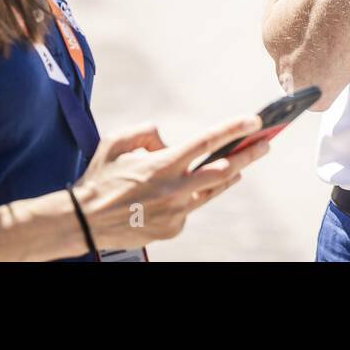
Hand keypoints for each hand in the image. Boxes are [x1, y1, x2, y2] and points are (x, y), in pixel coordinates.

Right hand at [69, 116, 269, 252]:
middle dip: (248, 155)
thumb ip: (146, 133)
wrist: (83, 221)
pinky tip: (187, 191)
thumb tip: (167, 140)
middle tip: (266, 144)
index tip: (254, 121)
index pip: (207, 142)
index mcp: (163, 164)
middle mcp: (175, 189)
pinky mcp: (173, 229)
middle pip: (223, 170)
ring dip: (229, 176)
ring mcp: (176, 212)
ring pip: (211, 192)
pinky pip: (189, 208)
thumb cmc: (99, 178)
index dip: (233, 129)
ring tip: (241, 166)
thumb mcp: (116, 142)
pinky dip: (190, 197)